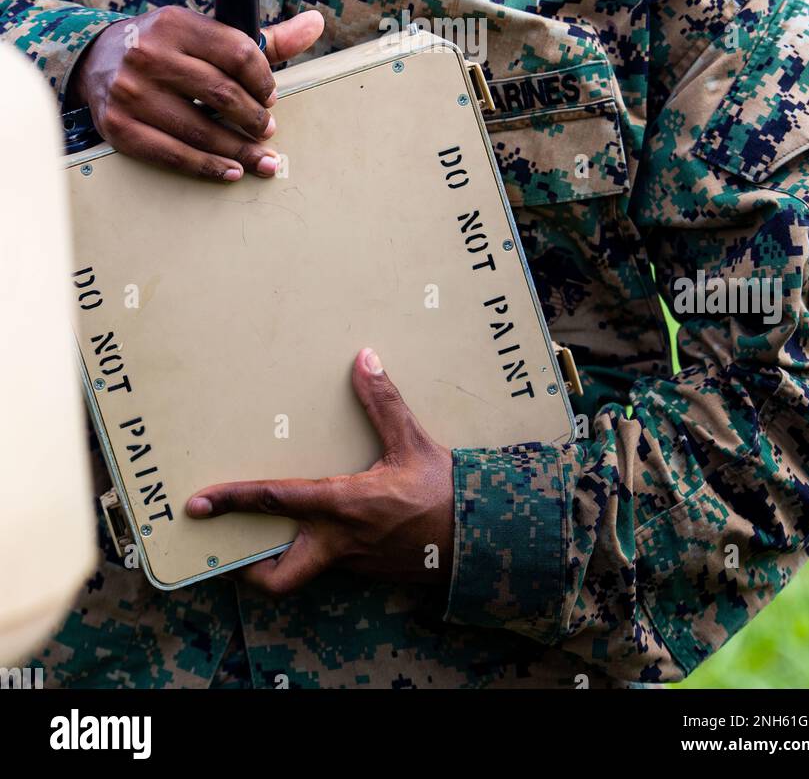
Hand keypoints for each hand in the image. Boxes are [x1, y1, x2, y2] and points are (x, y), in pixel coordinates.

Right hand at [68, 4, 323, 180]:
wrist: (96, 60)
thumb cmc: (165, 47)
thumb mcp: (204, 33)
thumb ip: (261, 38)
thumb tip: (316, 25)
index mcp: (175, 24)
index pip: (238, 53)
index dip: (264, 81)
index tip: (271, 98)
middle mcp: (149, 55)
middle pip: (222, 93)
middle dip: (254, 118)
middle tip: (267, 131)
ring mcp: (131, 93)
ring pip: (201, 130)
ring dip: (239, 149)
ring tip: (261, 157)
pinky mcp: (119, 127)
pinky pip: (173, 154)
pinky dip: (208, 167)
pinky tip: (231, 170)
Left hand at [186, 349, 454, 593]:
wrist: (482, 538)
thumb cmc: (444, 492)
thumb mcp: (413, 442)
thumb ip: (384, 402)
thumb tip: (365, 359)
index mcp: (344, 504)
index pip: (277, 501)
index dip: (235, 500)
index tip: (200, 504)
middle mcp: (339, 541)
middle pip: (277, 577)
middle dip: (245, 569)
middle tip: (226, 551)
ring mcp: (352, 561)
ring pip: (301, 573)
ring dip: (279, 560)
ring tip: (264, 539)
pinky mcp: (368, 570)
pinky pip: (330, 566)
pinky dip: (314, 552)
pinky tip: (320, 531)